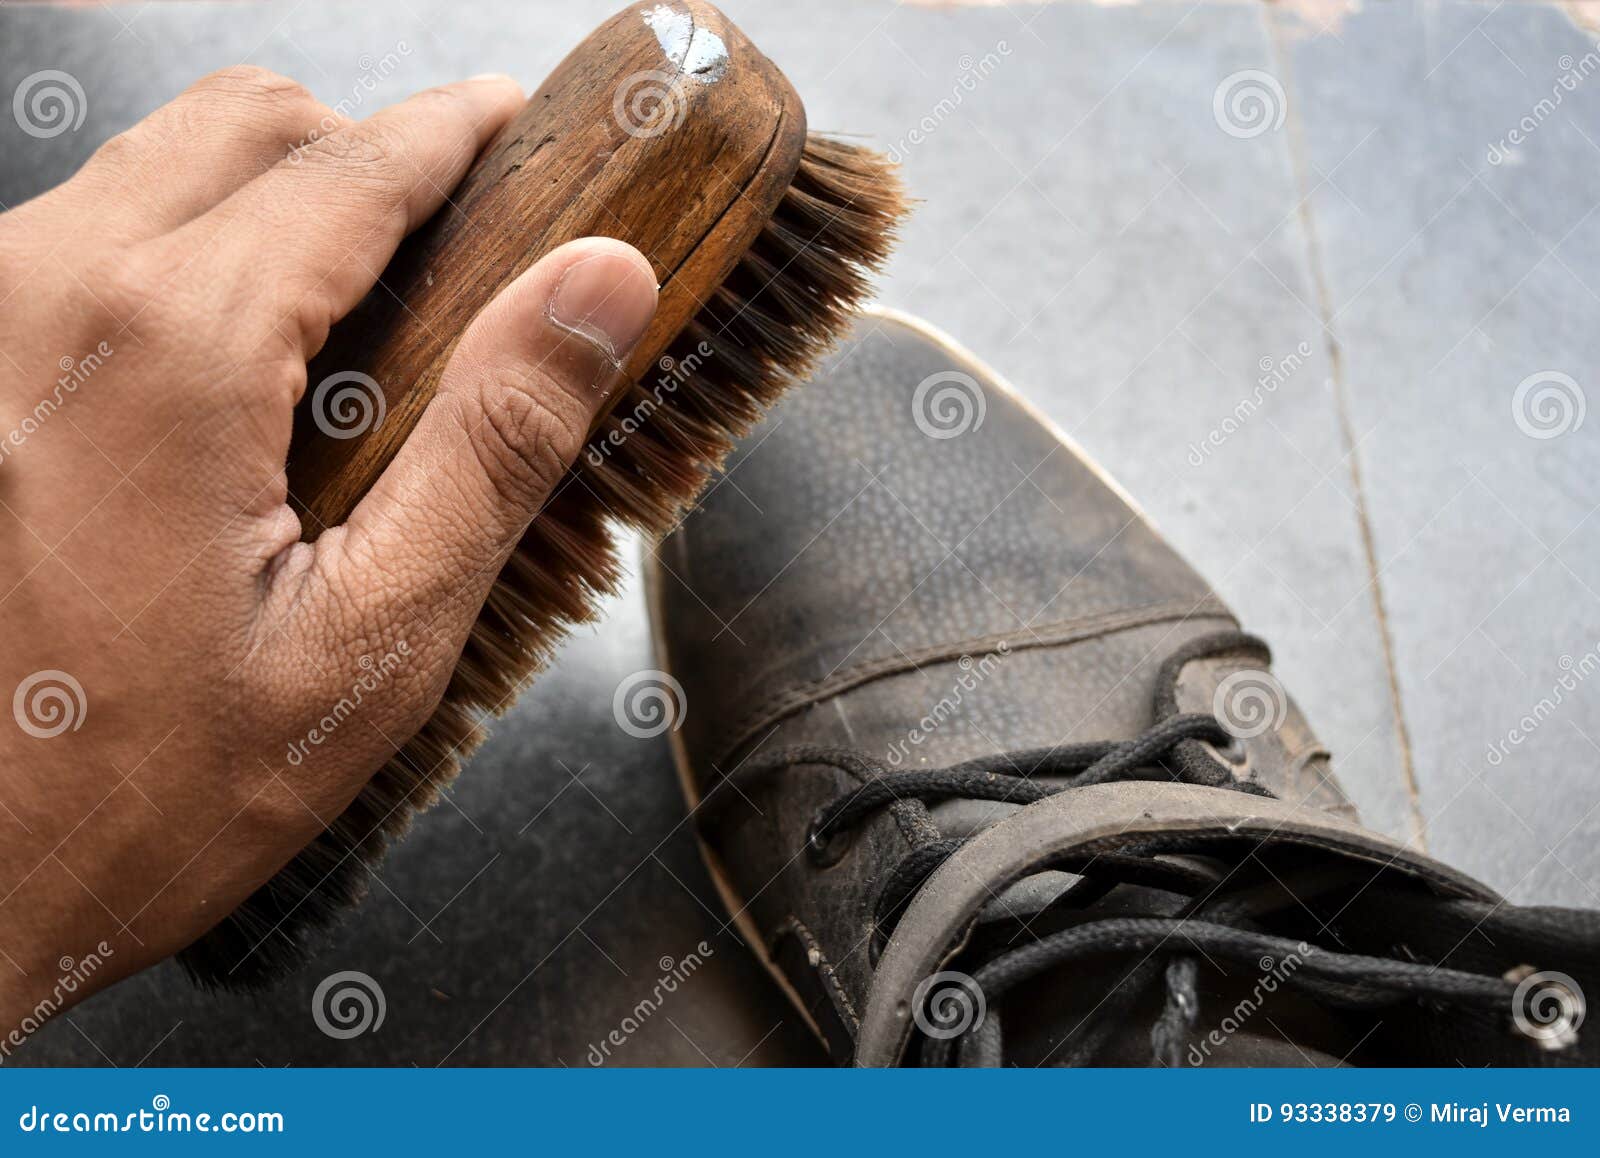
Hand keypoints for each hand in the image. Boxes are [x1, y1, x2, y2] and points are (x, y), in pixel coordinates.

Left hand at [0, 67, 657, 1031]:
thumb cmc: (134, 796)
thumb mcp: (373, 643)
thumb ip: (496, 444)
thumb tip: (599, 287)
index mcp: (168, 346)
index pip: (354, 164)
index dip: (460, 133)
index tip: (518, 127)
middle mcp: (43, 293)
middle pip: (250, 124)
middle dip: (371, 153)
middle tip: (462, 238)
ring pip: (160, 168)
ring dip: (278, 206)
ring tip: (361, 329)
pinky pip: (90, 240)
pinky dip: (192, 257)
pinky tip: (245, 379)